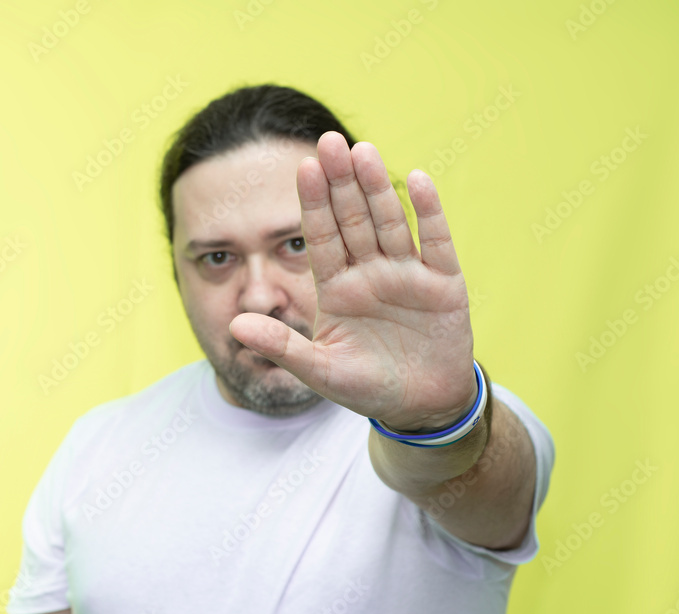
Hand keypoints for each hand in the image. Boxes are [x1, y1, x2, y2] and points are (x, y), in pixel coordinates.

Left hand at [228, 132, 475, 431]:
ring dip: (377, 188)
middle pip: (352, 219)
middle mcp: (369, 272)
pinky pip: (436, 242)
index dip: (313, 203)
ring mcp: (406, 274)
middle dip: (340, 182)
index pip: (321, 236)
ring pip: (389, 222)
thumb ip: (281, 347)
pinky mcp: (443, 283)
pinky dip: (429, 212)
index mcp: (337, 287)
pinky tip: (417, 179)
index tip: (302, 167)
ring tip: (363, 151)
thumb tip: (234, 326)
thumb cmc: (366, 387)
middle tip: (329, 140)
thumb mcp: (319, 371)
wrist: (420, 407)